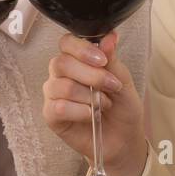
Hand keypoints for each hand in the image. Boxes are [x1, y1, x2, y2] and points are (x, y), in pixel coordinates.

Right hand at [42, 32, 146, 175]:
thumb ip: (112, 60)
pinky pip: (58, 107)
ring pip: (61, 86)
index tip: (103, 60)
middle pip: (62, 63)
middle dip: (91, 75)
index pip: (67, 42)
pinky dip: (79, 111)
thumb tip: (109, 37)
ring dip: (89, 96)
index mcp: (77, 59)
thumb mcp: (123, 81)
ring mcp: (54, 94)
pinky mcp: (51, 115)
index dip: (82, 49)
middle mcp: (61, 74)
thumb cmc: (122, 107)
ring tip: (104, 105)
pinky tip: (90, 116)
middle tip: (111, 86)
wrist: (124, 139)